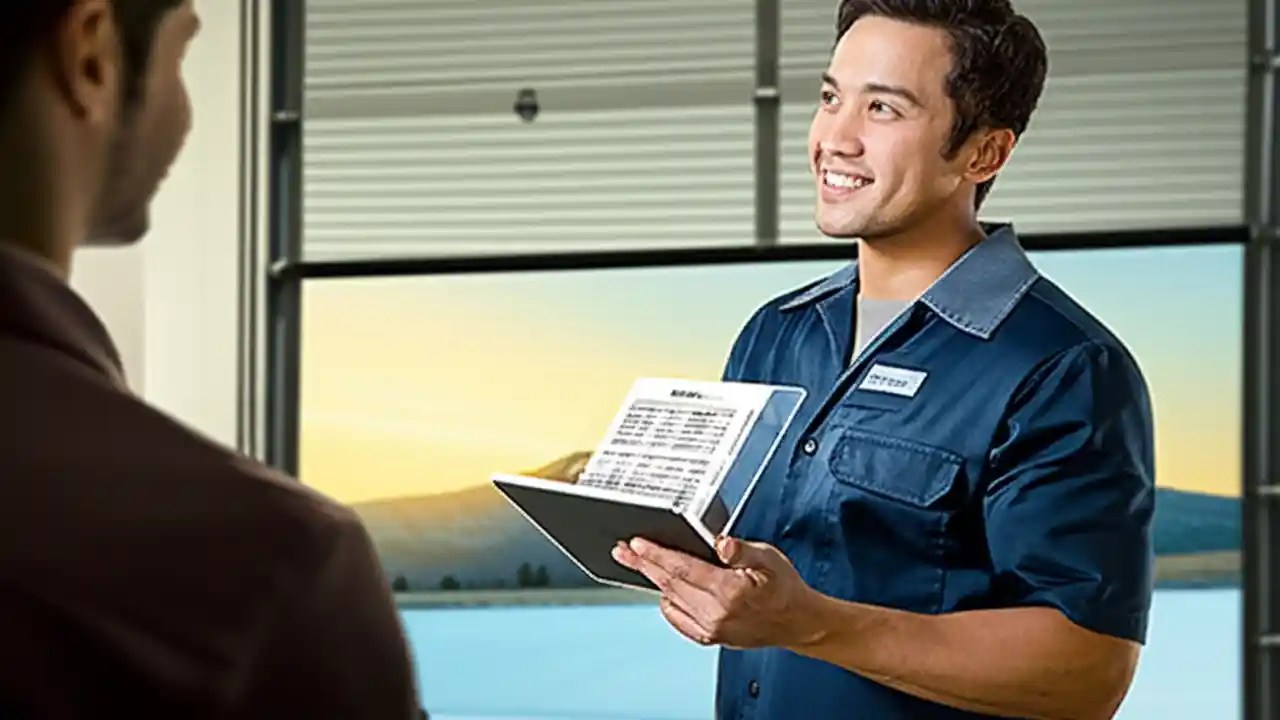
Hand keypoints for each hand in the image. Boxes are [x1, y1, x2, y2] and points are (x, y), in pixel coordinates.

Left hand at [611, 535, 822, 649]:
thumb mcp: (768, 558)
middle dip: (644, 564)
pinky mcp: (711, 637)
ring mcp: (712, 628)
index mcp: (730, 591)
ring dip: (652, 581)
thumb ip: (741, 550)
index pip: (683, 568)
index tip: (639, 544)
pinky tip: (662, 592)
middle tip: (623, 551)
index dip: (658, 554)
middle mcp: (717, 613)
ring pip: (672, 599)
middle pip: (671, 583)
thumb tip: (721, 543)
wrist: (797, 621)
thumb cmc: (783, 588)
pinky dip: (668, 604)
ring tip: (636, 564)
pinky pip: (680, 619)